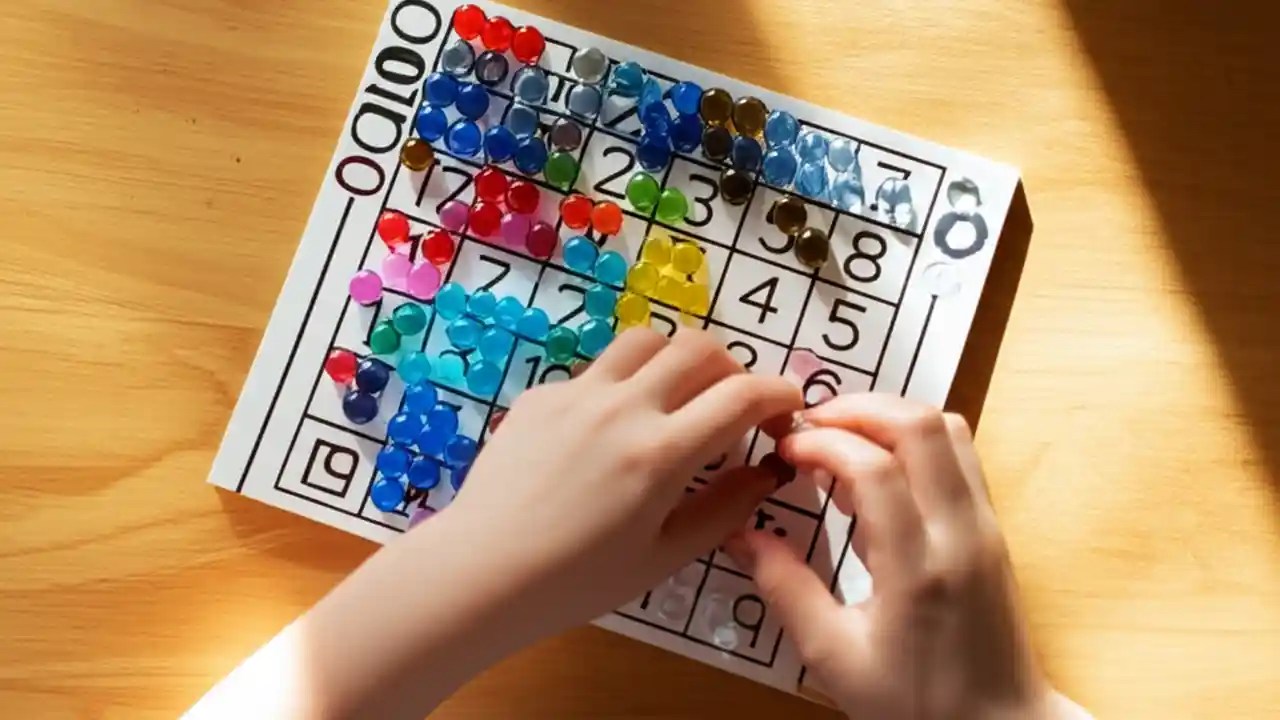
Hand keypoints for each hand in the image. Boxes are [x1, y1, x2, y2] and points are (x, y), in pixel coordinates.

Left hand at [445, 326, 802, 638]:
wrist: (481, 573)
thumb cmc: (577, 581)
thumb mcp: (664, 557)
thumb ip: (724, 508)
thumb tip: (766, 471)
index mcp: (661, 453)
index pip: (743, 394)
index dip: (780, 394)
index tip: (789, 410)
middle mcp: (623, 407)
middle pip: (700, 348)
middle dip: (733, 370)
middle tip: (735, 407)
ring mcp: (578, 394)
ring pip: (647, 341)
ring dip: (678, 360)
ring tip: (679, 400)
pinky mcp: (542, 395)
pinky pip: (599, 370)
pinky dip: (626, 385)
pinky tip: (614, 430)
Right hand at [727, 394, 1082, 719]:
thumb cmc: (915, 703)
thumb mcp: (833, 657)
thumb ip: (785, 588)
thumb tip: (741, 534)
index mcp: (918, 569)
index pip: (875, 467)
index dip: (823, 443)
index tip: (786, 452)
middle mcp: (961, 534)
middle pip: (920, 425)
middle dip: (857, 409)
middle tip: (811, 427)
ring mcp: (985, 525)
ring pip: (947, 428)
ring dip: (889, 418)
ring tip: (840, 441)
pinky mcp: (993, 527)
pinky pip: (958, 454)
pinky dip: (913, 440)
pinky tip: (874, 470)